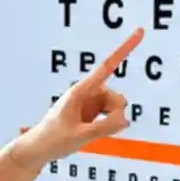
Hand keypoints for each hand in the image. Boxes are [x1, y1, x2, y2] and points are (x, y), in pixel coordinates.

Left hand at [10, 27, 144, 170]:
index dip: (125, 49)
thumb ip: (104, 128)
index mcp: (80, 90)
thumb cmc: (53, 139)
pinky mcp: (91, 112)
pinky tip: (99, 132)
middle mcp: (87, 92)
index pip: (107, 66)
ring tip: (90, 132)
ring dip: (111, 121)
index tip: (140, 31)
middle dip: (115, 114)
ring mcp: (90, 102)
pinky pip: (111, 115)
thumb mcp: (80, 136)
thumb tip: (124, 120)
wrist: (39, 149)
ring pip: (116, 108)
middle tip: (97, 130)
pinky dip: (110, 124)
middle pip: (117, 98)